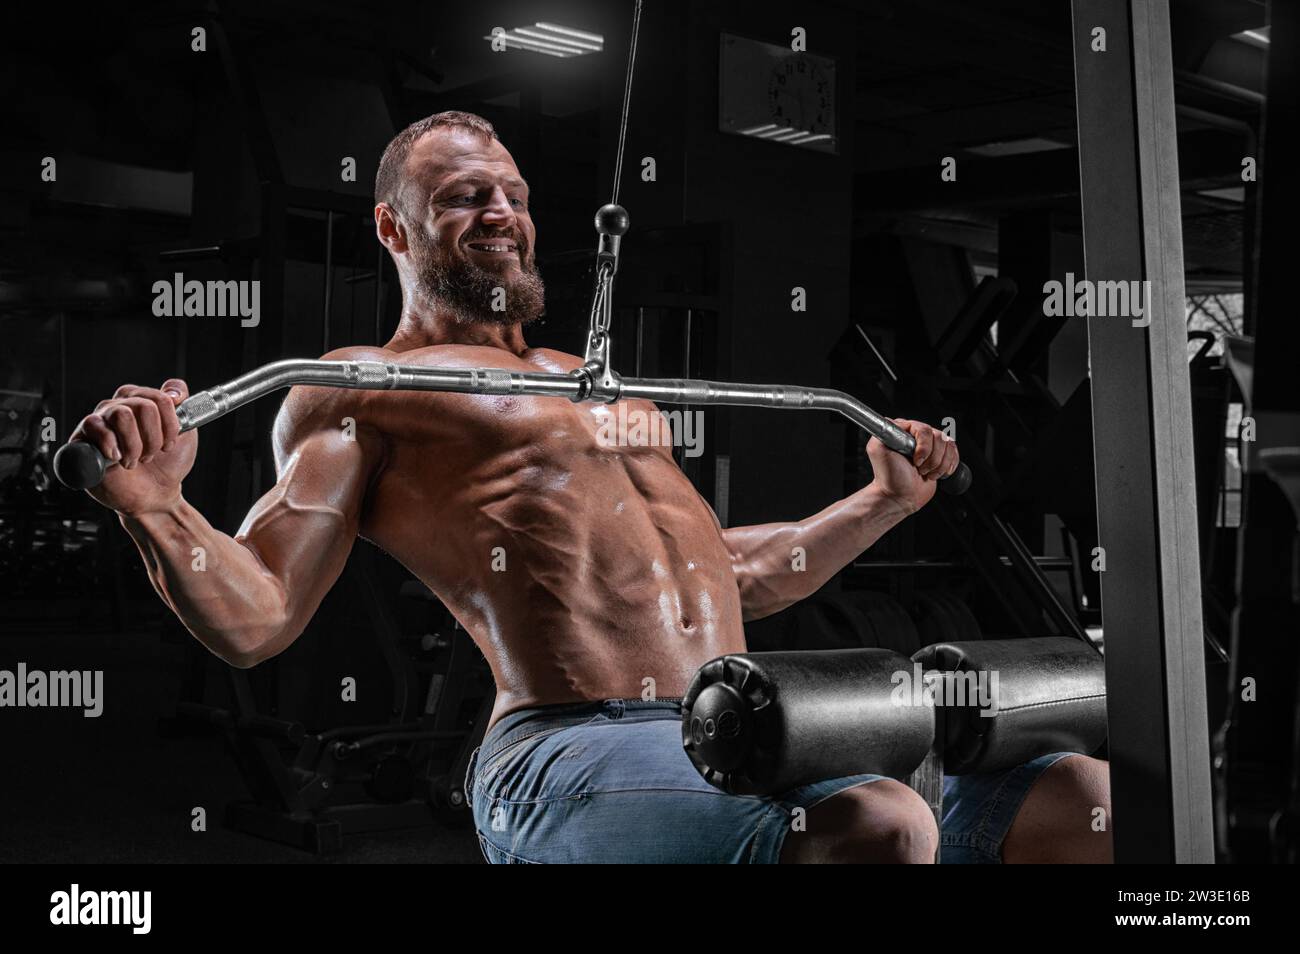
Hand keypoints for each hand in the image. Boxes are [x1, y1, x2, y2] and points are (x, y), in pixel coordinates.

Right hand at [69, 379, 197, 514]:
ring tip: (134, 460)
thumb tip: (174, 392)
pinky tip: (117, 458)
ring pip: (123, 414)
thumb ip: (185, 410)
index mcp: (145, 403)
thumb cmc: (166, 466)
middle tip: (152, 455)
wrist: (153, 496)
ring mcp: (101, 420)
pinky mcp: (83, 437)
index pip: (162, 394)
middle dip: (155, 437)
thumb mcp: (186, 436)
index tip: (174, 438)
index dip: (172, 418)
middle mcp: (122, 407)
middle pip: (145, 405)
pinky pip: (94, 424)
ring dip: (135, 444)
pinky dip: (111, 444)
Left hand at [865, 419, 959, 513]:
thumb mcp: (877, 450)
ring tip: (926, 473)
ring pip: (948, 445)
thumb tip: (887, 420)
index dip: (923, 447)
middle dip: (931, 459)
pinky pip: (954, 452)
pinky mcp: (940, 454)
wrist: (900, 497)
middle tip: (919, 468)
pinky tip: (936, 473)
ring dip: (939, 465)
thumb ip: (882, 431)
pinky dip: (948, 466)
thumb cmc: (889, 477)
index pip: (923, 429)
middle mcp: (916, 435)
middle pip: (938, 437)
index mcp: (902, 430)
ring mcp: (929, 444)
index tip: (916, 461)